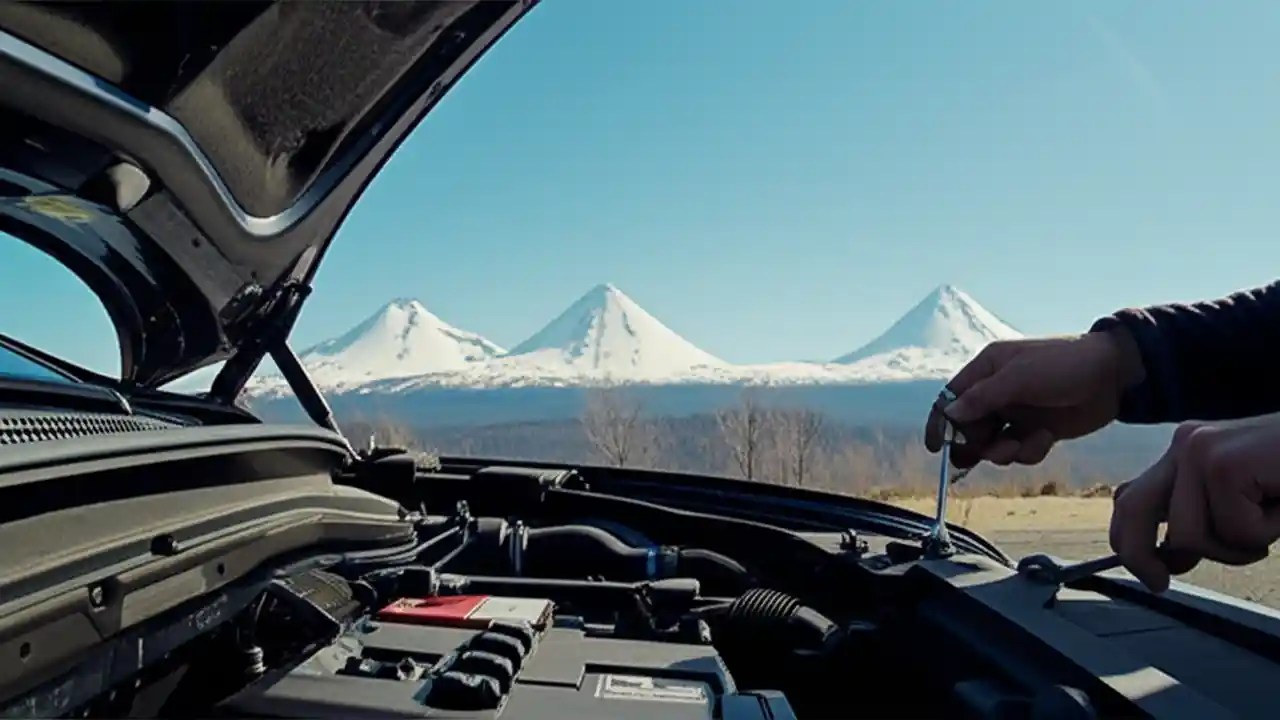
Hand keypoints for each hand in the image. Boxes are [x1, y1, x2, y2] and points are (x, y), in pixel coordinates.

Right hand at [924, 329, 1144, 468]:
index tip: (936, 448)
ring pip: (993, 443)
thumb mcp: (1020, 377)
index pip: (951, 399)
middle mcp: (997, 392)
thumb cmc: (1064, 365)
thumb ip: (983, 397)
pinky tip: (1045, 440)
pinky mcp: (1037, 430)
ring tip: (1019, 447)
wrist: (1115, 375)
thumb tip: (949, 415)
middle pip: (969, 427)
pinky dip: (1028, 451)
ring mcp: (1018, 413)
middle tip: (989, 450)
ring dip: (1002, 451)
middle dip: (975, 444)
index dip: (940, 423)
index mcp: (987, 371)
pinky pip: (1020, 450)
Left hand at [1111, 414, 1279, 592]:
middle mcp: (1188, 444)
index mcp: (1187, 453)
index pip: (1132, 498)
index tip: (1156, 577)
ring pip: (1189, 534)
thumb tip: (1170, 557)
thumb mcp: (1246, 503)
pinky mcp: (1225, 463)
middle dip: (1142, 555)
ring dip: (1238, 546)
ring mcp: (1201, 449)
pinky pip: (1232, 530)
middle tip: (1162, 584)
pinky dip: (1265, 534)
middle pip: (1133, 509)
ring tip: (1271, 519)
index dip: (1130, 543)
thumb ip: (1203, 518)